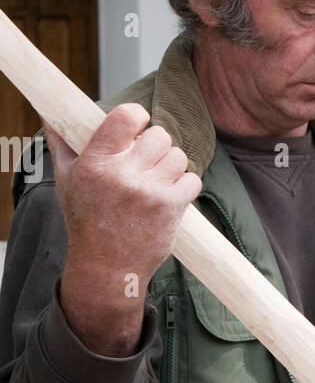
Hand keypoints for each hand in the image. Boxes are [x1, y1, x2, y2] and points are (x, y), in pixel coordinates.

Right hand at [44, 104, 201, 355]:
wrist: (106, 268)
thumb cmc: (85, 221)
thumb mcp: (66, 181)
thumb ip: (62, 144)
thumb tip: (52, 114)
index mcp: (95, 162)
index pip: (127, 116)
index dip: (138, 116)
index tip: (138, 126)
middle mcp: (122, 175)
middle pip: (159, 135)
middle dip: (156, 147)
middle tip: (146, 163)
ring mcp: (148, 192)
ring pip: (179, 156)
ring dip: (171, 167)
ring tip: (156, 182)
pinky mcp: (170, 208)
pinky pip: (193, 180)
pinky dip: (185, 186)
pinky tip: (170, 195)